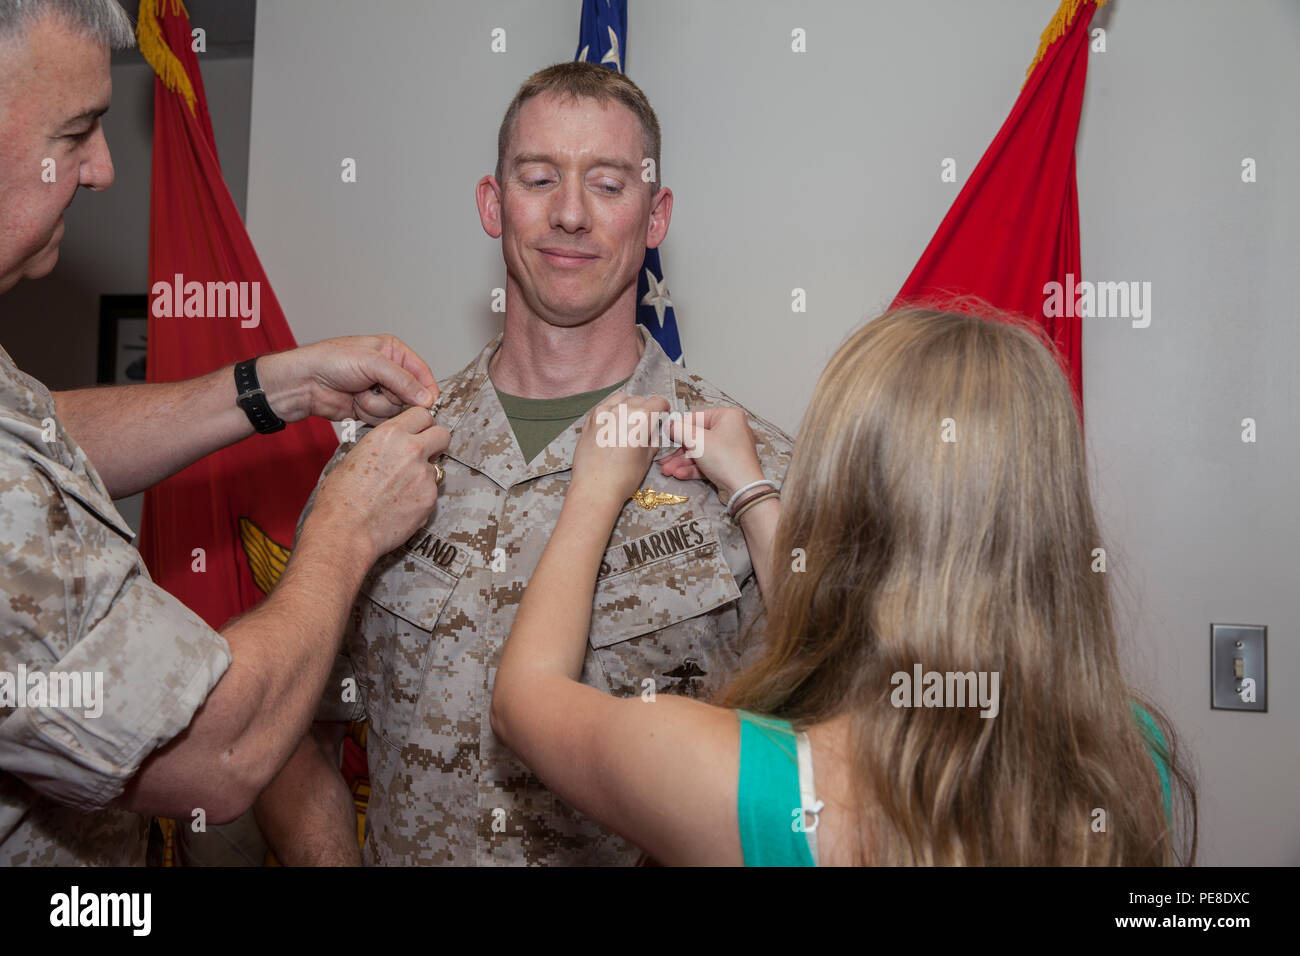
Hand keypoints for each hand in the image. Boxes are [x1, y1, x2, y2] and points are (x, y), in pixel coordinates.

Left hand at [257, 335, 438, 424]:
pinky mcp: (368, 409)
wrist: (303, 383)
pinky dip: (368, 415)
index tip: (429, 404)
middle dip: (392, 397)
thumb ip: (403, 380)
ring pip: (396, 411)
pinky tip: (354, 404)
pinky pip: (382, 420)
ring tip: (358, 394)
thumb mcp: (372, 363)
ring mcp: (378, 392)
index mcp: (393, 352)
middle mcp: (388, 372)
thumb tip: (427, 398)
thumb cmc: (331, 362)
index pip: (422, 372)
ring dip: (376, 406)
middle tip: (375, 389)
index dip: (427, 390)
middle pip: (411, 396)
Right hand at [307, 405, 450, 561]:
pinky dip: (421, 496)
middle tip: (425, 452)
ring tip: (398, 490)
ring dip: (423, 474)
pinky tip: (400, 505)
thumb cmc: (340, 498)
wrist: (346, 531)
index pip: (422, 414)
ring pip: (436, 467)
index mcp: (390, 435)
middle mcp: (411, 450)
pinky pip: (432, 491)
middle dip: (436, 442)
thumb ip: (381, 446)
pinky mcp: (430, 499)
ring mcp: (424, 475)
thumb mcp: (353, 457)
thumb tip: (389, 445)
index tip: (420, 431)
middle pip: (442, 434)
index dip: (422, 423)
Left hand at [570, 391, 669, 510]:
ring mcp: (603, 413)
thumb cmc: (623, 478)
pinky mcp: (590, 420)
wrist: (595, 488)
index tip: (663, 412)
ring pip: (621, 398)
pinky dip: (612, 410)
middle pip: (639, 400)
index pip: (657, 402)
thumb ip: (652, 440)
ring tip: (628, 420)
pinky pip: (604, 406)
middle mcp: (622, 411)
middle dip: (646, 408)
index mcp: (641, 419)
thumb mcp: (646, 459)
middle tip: (646, 422)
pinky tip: (613, 424)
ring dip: (628, 405)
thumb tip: (652, 432)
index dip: (663, 407)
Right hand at [658, 407, 764, 504]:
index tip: (666, 436)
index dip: (679, 428)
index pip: (697, 417)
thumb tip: (669, 425)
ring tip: (667, 470)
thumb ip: (679, 430)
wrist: (742, 489)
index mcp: (728, 417)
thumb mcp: (696, 440)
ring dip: (682, 462)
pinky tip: (679, 474)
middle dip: (678, 451)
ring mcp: (729, 449)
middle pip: (697, 437)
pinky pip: (707, 463)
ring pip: (700, 452)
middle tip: (664, 458)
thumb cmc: (725, 459)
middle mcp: (731, 430)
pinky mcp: (727, 465)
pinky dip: (693, 468)